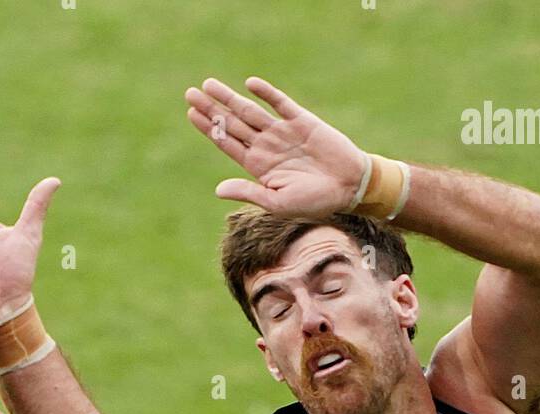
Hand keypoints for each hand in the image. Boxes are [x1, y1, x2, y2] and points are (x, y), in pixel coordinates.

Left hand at [185, 76, 366, 215]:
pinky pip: (280, 103)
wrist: (349, 187)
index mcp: (259, 167)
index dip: (209, 128)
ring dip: (230, 98)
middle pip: (233, 123)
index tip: (191, 113)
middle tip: (190, 93)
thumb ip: (249, 193)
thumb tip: (218, 189)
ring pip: (250, 111)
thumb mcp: (277, 203)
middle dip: (212, 109)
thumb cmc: (314, 202)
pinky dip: (266, 93)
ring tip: (209, 85)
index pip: (228, 143)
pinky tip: (249, 84)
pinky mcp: (301, 120)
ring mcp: (282, 132)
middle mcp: (266, 146)